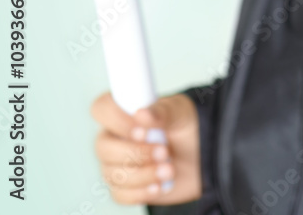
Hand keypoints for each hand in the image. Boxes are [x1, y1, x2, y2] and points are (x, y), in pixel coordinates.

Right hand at [90, 91, 201, 205]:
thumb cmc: (186, 126)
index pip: (102, 108)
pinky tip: (160, 186)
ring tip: (170, 169)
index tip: (142, 130)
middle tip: (165, 151)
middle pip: (103, 147)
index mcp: (124, 110)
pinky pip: (121, 194)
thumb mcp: (180, 113)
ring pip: (113, 174)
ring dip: (144, 174)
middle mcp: (115, 136)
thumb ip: (162, 111)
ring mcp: (116, 163)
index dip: (117, 120)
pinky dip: (142, 192)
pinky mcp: (125, 187)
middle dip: (136, 153)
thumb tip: (141, 113)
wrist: (201, 155)